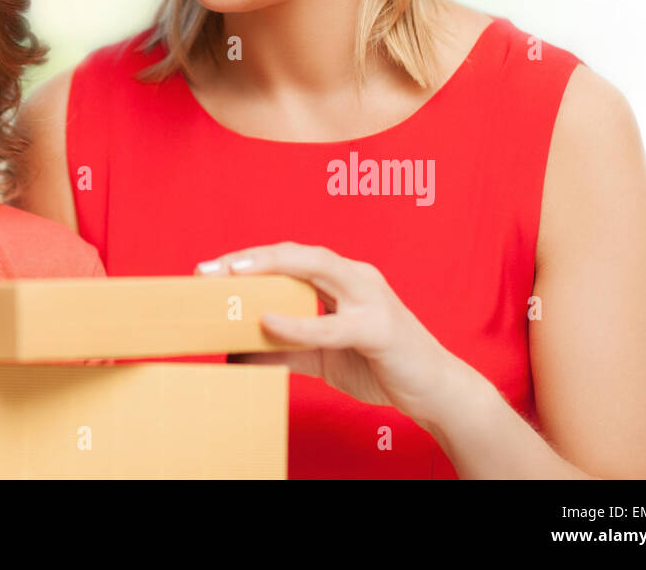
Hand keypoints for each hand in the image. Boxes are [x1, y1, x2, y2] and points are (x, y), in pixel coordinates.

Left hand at [197, 242, 468, 429]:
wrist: (436, 392)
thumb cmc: (381, 365)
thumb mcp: (324, 355)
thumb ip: (286, 350)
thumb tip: (237, 355)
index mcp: (343, 279)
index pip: (289, 258)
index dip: (250, 259)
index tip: (210, 269)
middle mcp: (356, 277)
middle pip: (296, 253)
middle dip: (250, 257)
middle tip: (209, 269)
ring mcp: (370, 297)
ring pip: (316, 268)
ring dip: (271, 268)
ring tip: (232, 275)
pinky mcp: (380, 327)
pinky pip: (332, 323)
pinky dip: (298, 323)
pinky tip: (269, 321)